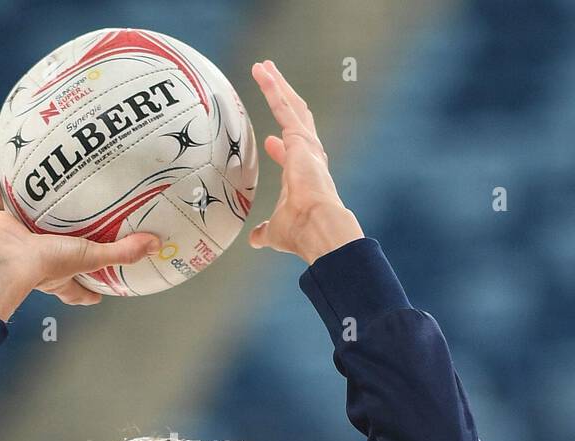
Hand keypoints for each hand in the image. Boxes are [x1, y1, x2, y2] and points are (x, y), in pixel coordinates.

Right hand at [0, 158, 162, 318]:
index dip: (90, 292)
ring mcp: (16, 241)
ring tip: (38, 191)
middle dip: (63, 250)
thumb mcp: (90, 257)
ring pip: (23, 224)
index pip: (78, 291)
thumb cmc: (46, 265)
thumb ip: (122, 252)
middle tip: (76, 234)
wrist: (5, 262)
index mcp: (60, 276)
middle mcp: (38, 261)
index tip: (102, 290)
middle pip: (53, 258)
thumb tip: (155, 245)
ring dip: (27, 209)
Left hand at [247, 60, 363, 264]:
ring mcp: (306, 146)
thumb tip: (256, 239)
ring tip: (265, 67)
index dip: (281, 148)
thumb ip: (265, 231)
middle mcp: (309, 158)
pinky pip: (283, 106)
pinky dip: (272, 87)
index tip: (270, 141)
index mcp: (304, 178)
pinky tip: (262, 71)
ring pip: (291, 107)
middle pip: (296, 121)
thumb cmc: (301, 233)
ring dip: (277, 86)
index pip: (293, 156)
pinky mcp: (300, 138)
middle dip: (284, 101)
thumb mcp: (275, 231)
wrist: (318, 227)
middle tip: (273, 83)